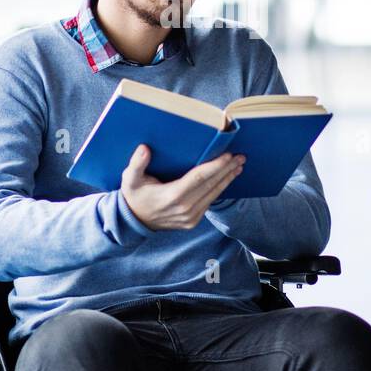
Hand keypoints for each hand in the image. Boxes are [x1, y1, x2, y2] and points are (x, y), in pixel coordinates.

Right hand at [121, 145, 244, 231]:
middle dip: (227, 170)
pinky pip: (209, 202)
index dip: (216, 166)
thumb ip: (136, 164)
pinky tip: (226, 179)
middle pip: (211, 185)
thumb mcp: (130, 179)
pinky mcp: (193, 221)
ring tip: (238, 166)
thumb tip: (144, 149)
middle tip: (241, 157)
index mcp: (173, 196)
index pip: (200, 178)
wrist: (134, 221)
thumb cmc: (134, 196)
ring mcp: (190, 217)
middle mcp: (185, 208)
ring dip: (227, 179)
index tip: (228, 156)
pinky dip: (219, 189)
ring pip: (214, 194)